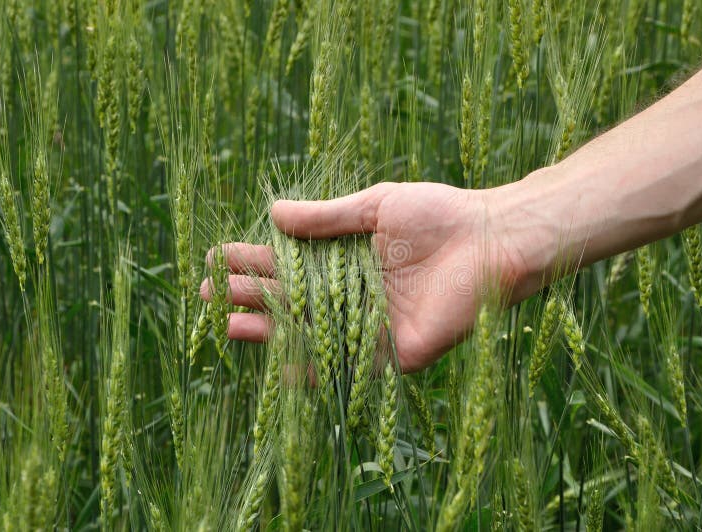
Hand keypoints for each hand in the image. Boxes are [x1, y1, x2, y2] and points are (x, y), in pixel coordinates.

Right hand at [201, 180, 553, 372]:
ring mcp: (373, 326)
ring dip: (271, 330)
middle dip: (250, 297)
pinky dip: (315, 367)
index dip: (253, 262)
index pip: (291, 264)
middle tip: (208, 295)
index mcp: (349, 260)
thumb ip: (326, 217)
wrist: (493, 238)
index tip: (215, 258)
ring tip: (229, 323)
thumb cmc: (440, 214)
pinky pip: (350, 364)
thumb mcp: (374, 207)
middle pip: (293, 300)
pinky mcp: (398, 352)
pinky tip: (279, 363)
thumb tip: (273, 212)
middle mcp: (356, 295)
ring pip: (312, 333)